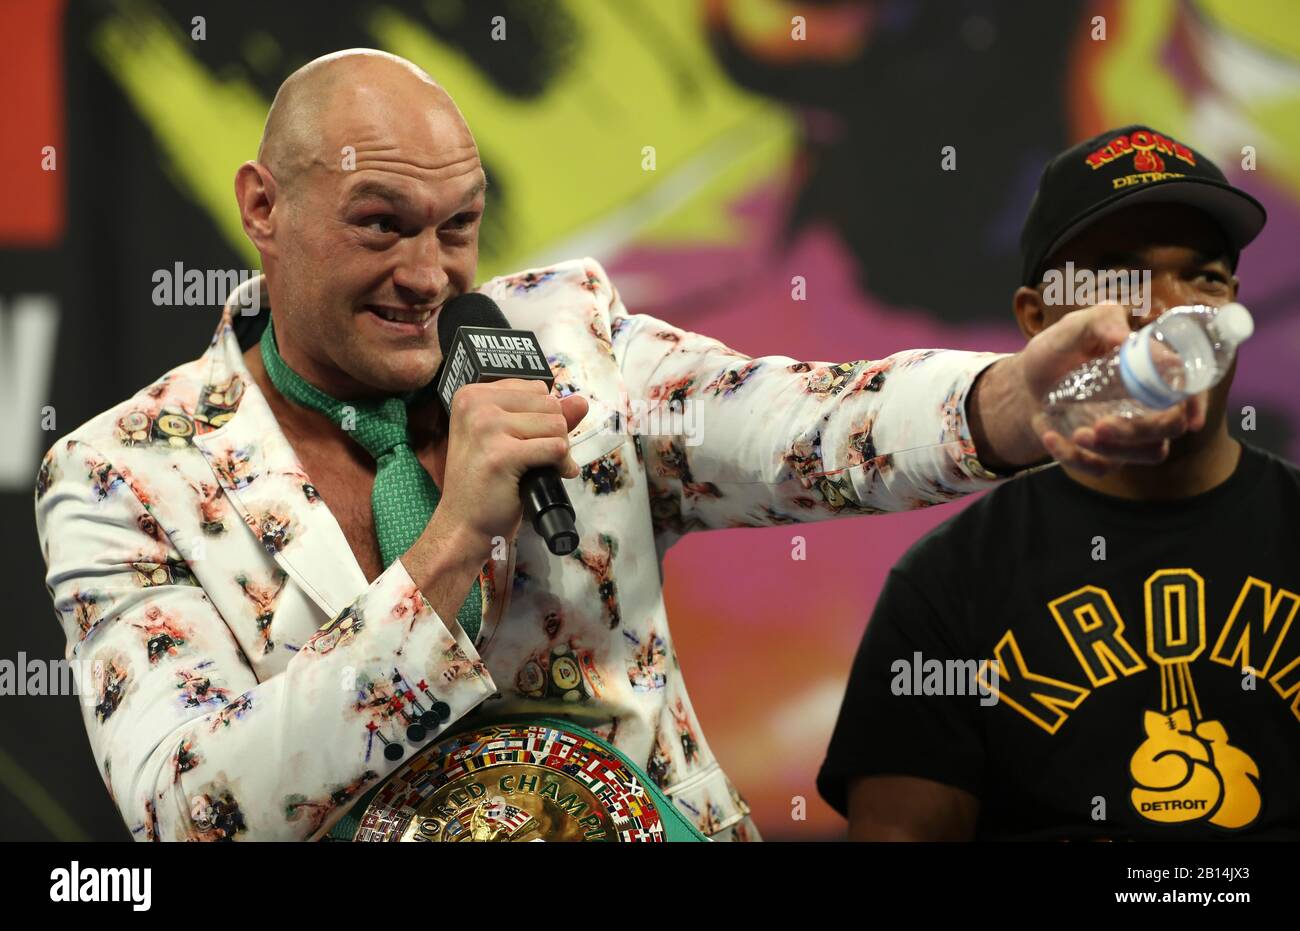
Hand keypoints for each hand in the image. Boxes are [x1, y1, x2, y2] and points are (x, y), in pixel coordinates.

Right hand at [432, 379, 587, 553]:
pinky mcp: (502, 455)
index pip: (536, 388)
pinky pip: (556, 448)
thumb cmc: (486, 482)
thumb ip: (544, 417)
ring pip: (556, 425)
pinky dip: (562, 466)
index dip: (544, 416)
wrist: (464, 524)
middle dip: (553, 433)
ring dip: (558, 450)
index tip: (531, 438)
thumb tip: (580, 401)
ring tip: (540, 466)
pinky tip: (549, 476)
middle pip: (549, 405)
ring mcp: (486, 428)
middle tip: (536, 457)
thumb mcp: (511, 438)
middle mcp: (475, 405)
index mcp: (473, 395)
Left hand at [971, 303, 1207, 476]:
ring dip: (1115, 450)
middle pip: (1171, 427)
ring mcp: (1129, 431)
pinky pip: (1102, 468)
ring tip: (1076, 434)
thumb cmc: (1060, 350)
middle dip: (1141, 432)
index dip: (1197, 403)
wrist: (1025, 381)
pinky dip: (1074, 458)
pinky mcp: (1104, 453)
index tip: (1189, 419)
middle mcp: (1148, 403)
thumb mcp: (1074, 328)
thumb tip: (1123, 337)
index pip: (1189, 387)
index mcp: (1150, 371)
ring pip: (1148, 454)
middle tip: (1100, 425)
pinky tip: (1049, 437)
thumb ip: (1100, 321)